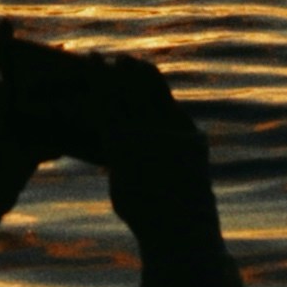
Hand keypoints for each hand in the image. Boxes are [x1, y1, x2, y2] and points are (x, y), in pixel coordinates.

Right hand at [72, 52, 210, 226]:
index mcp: (121, 142)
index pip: (106, 96)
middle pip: (131, 87)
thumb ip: (116, 150)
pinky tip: (159, 100)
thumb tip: (113, 127)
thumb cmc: (142, 211)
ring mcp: (174, 132)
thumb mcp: (119, 178)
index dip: (98, 73)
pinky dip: (164, 104)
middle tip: (116, 58)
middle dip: (123, 69)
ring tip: (135, 67)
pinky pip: (176, 113)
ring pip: (157, 93)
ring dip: (145, 78)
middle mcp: (148, 132)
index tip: (92, 55)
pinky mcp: (194, 138)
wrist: (181, 230)